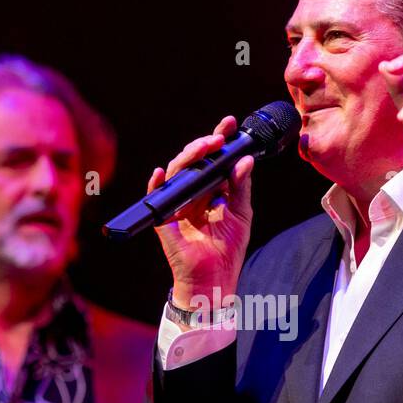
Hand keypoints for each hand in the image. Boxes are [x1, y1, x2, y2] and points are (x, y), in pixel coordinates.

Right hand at [147, 115, 252, 308]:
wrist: (215, 278)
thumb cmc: (227, 248)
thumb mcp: (241, 213)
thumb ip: (241, 186)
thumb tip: (245, 160)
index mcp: (212, 189)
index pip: (213, 158)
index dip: (220, 139)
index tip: (230, 124)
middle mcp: (194, 192)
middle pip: (194, 160)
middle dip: (205, 143)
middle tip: (219, 137)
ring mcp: (178, 203)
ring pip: (177, 171)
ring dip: (189, 155)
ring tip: (205, 146)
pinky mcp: (165, 218)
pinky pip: (156, 197)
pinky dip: (156, 184)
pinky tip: (161, 173)